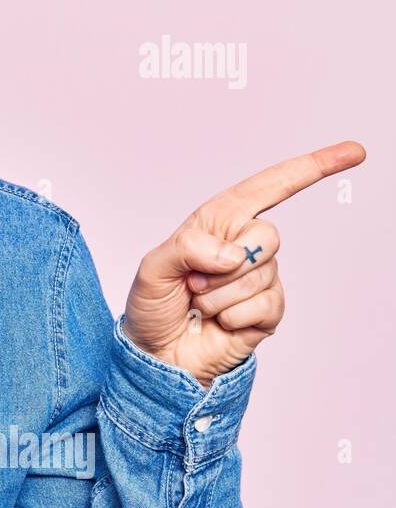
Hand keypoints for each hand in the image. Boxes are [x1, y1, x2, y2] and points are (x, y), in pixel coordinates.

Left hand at [123, 141, 365, 387]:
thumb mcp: (152, 269)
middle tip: (193, 285)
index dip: (311, 168)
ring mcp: (261, 277)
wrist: (158, 355)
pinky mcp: (269, 310)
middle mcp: (244, 244)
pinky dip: (232, 317)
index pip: (269, 188)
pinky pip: (263, 306)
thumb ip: (186, 248)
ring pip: (260, 276)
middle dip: (224, 266)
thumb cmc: (153, 308)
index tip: (354, 153)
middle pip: (267, 237)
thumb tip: (234, 253)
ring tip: (200, 305)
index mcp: (218, 223)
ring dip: (219, 296)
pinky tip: (218, 322)